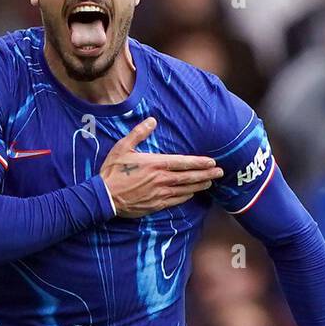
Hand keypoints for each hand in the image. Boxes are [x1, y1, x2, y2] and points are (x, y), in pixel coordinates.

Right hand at [101, 117, 222, 216]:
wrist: (105, 196)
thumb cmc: (113, 171)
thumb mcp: (123, 147)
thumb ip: (139, 133)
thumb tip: (152, 120)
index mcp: (155, 164)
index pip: (183, 163)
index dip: (199, 163)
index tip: (212, 162)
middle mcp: (161, 180)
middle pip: (189, 177)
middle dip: (206, 175)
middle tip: (220, 173)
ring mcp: (159, 194)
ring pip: (185, 190)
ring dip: (199, 186)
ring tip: (210, 183)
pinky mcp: (155, 205)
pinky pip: (175, 201)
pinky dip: (186, 197)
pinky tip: (192, 194)